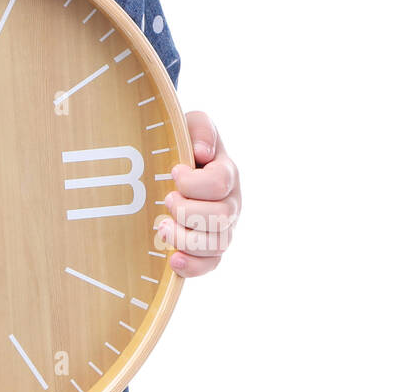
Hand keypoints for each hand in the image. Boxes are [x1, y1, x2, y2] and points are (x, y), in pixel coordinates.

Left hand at [155, 111, 240, 278]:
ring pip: (216, 244)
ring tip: (161, 228)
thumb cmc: (182, 146)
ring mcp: (222, 228)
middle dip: (187, 210)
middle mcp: (230, 203)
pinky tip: (173, 259)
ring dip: (185, 239)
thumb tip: (202, 153)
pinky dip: (193, 266)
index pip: (220, 183)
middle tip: (167, 199)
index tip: (174, 173)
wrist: (171, 167)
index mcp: (227, 173)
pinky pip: (211, 265)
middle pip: (220, 217)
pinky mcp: (209, 248)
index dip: (193, 182)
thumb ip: (201, 128)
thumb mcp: (190, 125)